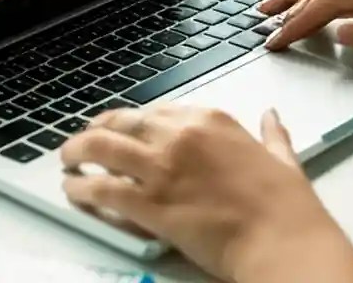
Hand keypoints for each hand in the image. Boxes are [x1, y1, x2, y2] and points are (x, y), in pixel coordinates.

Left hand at [61, 106, 352, 282]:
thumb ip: (272, 134)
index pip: (156, 111)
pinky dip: (81, 188)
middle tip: (84, 142)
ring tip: (67, 161)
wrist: (281, 240)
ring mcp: (163, 168)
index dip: (131, 122)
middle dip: (96, 130)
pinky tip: (73, 190)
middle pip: (121, 122)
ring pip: (101, 147)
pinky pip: (101, 188)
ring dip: (76, 151)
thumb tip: (272, 117)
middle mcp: (181, 136)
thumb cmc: (285, 206)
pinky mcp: (150, 203)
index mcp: (211, 120)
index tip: (122, 130)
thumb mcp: (282, 158)